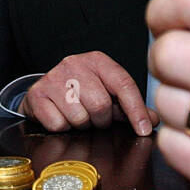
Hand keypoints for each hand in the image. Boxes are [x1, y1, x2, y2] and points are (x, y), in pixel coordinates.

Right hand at [20, 51, 158, 134]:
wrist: (44, 90)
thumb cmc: (80, 91)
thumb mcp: (106, 90)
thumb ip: (129, 105)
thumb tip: (152, 120)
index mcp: (97, 60)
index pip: (124, 84)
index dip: (136, 110)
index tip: (143, 130)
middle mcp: (75, 63)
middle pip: (100, 105)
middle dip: (101, 120)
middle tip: (95, 118)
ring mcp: (54, 78)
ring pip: (79, 117)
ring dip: (81, 124)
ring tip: (78, 115)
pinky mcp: (37, 94)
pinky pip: (58, 124)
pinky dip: (62, 127)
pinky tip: (61, 116)